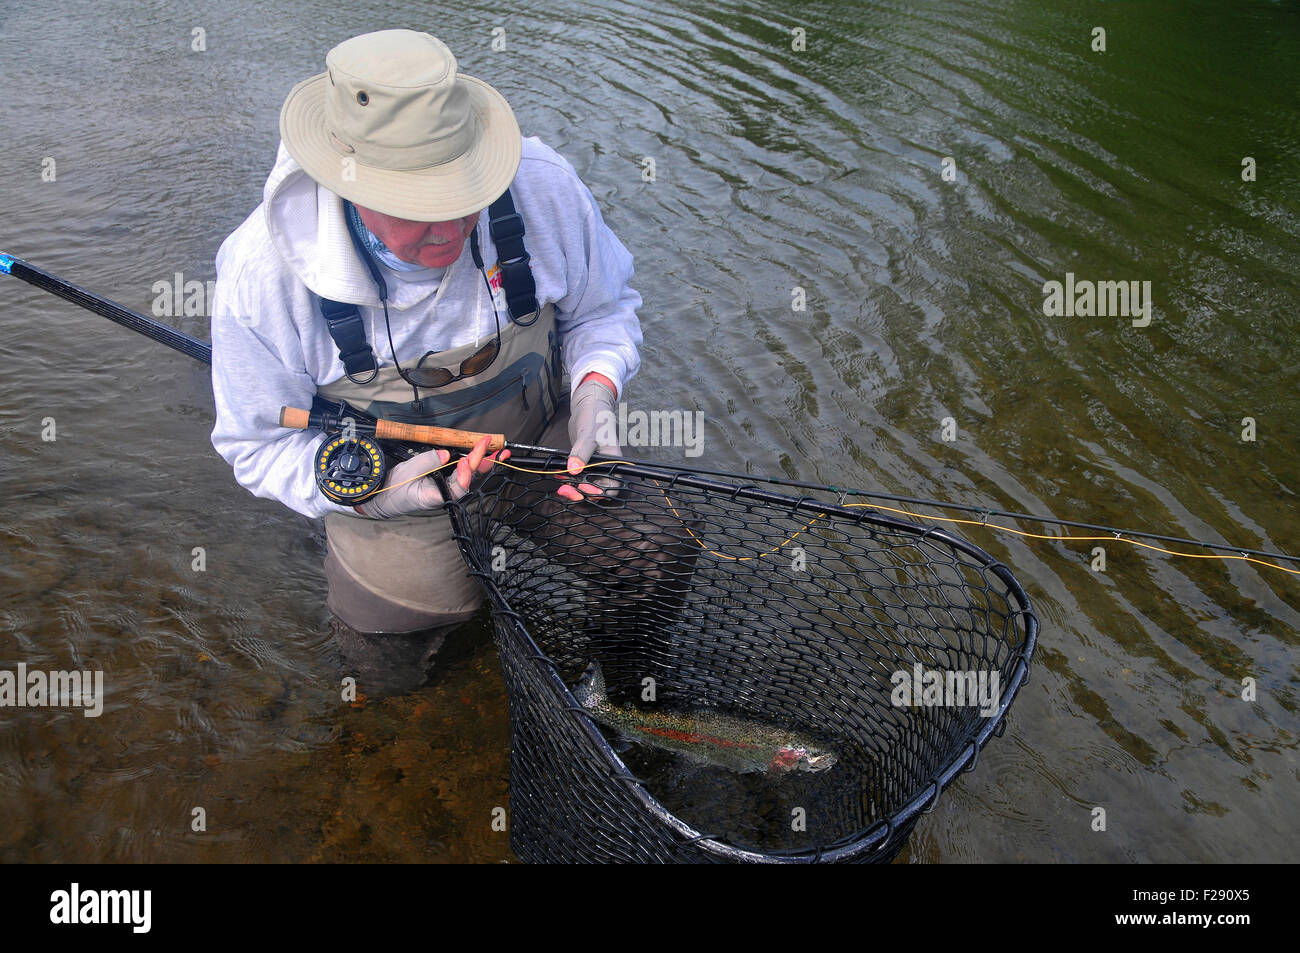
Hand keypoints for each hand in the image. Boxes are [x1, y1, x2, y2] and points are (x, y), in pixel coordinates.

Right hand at [357, 436, 508, 517]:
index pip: (457, 488)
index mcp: (436, 497)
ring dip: (484, 461)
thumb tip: (445, 454)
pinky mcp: (445, 480)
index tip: (464, 461)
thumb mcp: (408, 472)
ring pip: (469, 474)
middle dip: (484, 463)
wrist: (385, 497)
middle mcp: (446, 493)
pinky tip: (483, 452)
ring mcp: (447, 487)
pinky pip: (462, 470)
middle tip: (499, 450)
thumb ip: (427, 462)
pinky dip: (473, 460)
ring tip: (499, 450)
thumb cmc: (394, 489)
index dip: (464, 475)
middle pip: (469, 479)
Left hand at [562, 374, 619, 501]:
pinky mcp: (583, 460)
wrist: (588, 404)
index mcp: (613, 462)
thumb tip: (573, 469)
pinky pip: (577, 474)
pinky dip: (567, 477)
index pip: (610, 487)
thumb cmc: (596, 416)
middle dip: (581, 492)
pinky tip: (558, 475)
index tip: (581, 488)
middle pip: (596, 489)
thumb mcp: (588, 435)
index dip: (596, 492)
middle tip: (565, 490)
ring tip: (560, 484)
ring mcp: (594, 464)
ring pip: (585, 483)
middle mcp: (605, 465)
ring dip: (572, 486)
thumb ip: (581, 452)